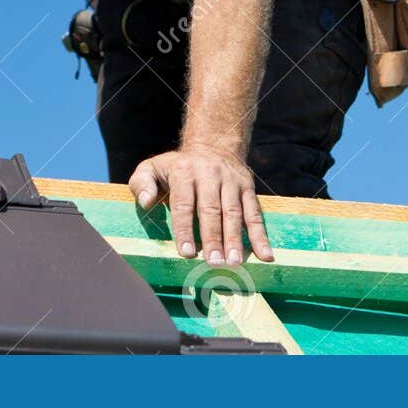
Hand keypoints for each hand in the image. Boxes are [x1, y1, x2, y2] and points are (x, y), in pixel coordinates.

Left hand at [127, 146, 273, 264]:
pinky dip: (260, 236)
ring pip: (234, 213)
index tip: (187, 253)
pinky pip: (255, 213)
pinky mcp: (247, 187)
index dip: (185, 229)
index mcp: (184, 172)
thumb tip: (145, 201)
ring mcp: (231, 181)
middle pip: (211, 210)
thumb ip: (141, 183)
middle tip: (213, 263)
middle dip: (213, 238)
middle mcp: (210, 175)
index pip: (184, 203)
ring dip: (235, 239)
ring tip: (235, 263)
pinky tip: (265, 255)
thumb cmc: (177, 167)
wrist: (213, 144)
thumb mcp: (153, 168)